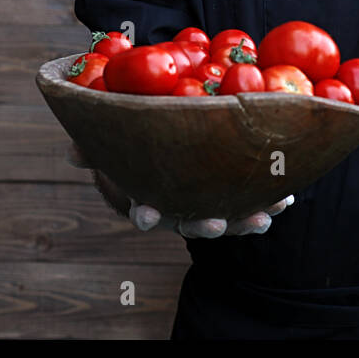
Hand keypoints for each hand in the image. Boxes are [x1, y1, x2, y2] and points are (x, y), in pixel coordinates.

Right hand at [65, 142, 292, 237]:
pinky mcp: (235, 192)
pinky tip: (286, 196)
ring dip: (245, 220)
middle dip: (203, 225)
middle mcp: (181, 206)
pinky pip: (252, 199)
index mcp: (149, 194)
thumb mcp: (115, 132)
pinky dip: (269, 200)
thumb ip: (95, 141)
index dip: (145, 214)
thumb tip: (72, 152)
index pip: (143, 210)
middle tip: (214, 225)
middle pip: (190, 222)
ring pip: (227, 217)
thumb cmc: (138, 132)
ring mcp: (209, 202)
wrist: (168, 133)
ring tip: (265, 216)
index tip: (145, 216)